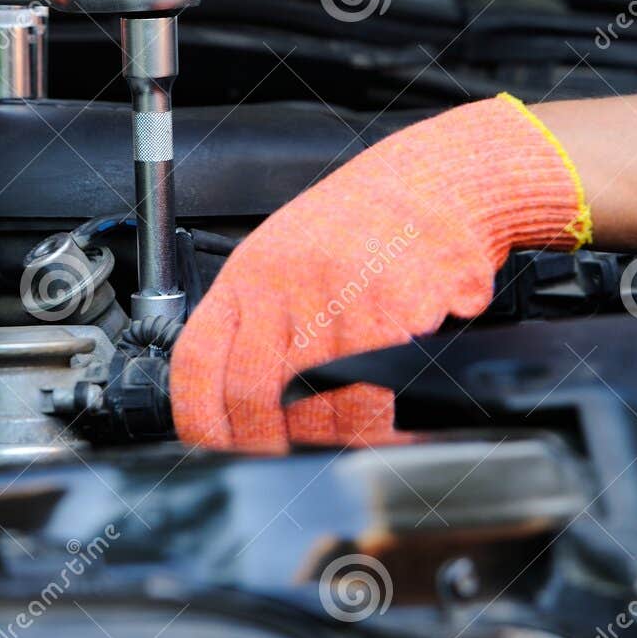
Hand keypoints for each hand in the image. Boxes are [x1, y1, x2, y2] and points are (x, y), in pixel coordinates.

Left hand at [170, 95, 591, 452]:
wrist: (438, 180)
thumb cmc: (363, 223)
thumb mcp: (285, 258)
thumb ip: (256, 324)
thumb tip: (230, 405)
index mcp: (249, 276)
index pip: (197, 364)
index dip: (200, 420)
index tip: (216, 446)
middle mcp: (286, 286)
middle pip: (254, 395)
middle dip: (267, 446)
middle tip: (286, 457)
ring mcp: (340, 300)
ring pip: (326, 406)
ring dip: (339, 434)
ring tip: (355, 424)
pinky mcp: (395, 314)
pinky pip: (385, 392)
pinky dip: (392, 417)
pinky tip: (398, 404)